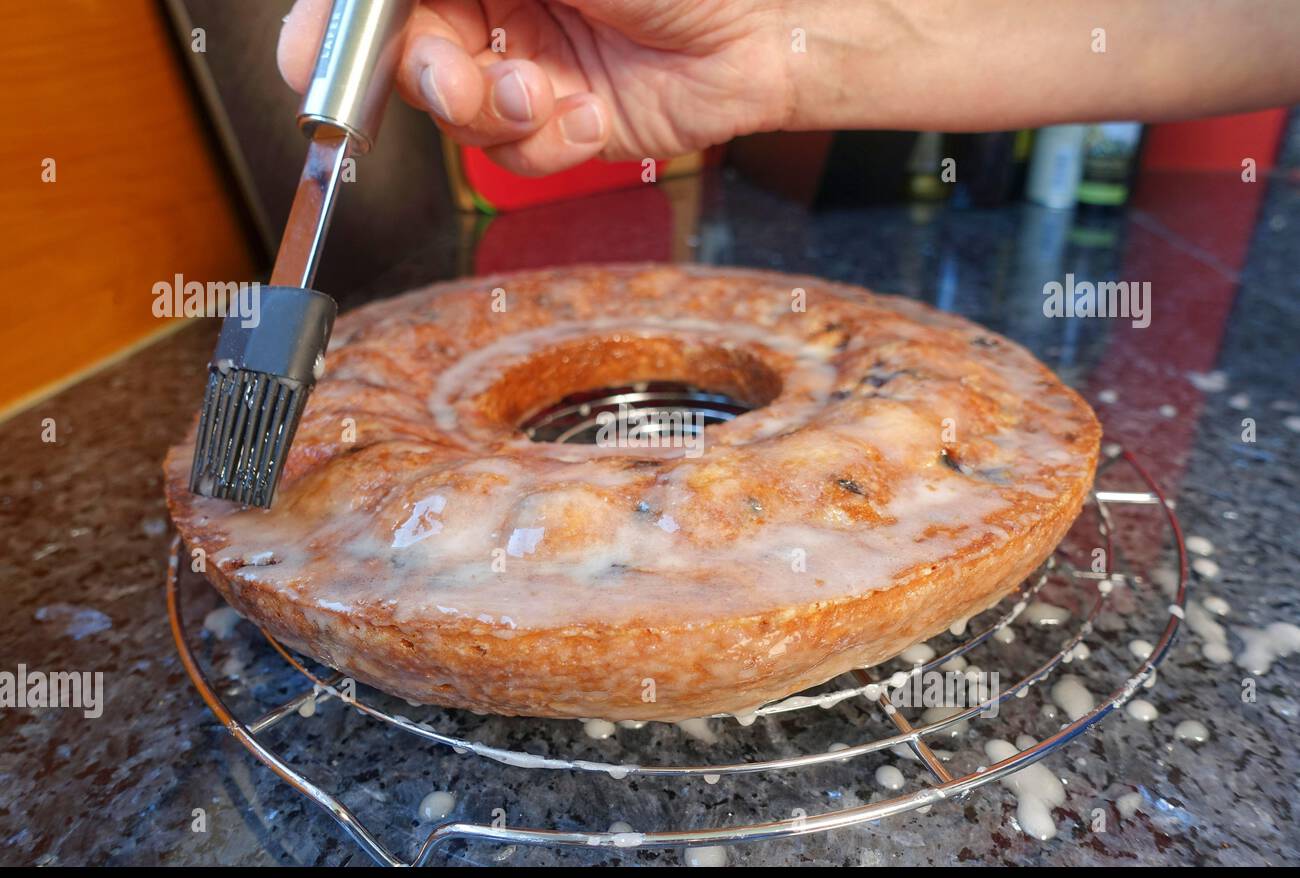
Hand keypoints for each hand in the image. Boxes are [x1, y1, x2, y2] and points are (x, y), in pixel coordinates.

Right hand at [278, 0, 792, 175]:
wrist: (759, 29)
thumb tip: (382, 0)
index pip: (380, 0)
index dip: (338, 29)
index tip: (309, 60)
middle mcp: (491, 6)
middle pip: (403, 57)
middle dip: (423, 77)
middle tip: (453, 80)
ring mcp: (521, 67)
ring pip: (453, 116)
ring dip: (491, 113)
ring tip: (542, 92)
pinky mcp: (557, 125)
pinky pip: (512, 156)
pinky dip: (544, 145)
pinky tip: (588, 114)